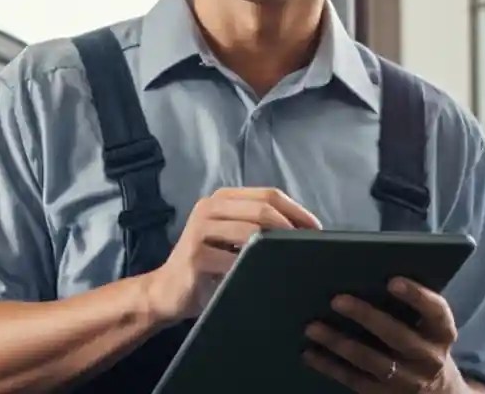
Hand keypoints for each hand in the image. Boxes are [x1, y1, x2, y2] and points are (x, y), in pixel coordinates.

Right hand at [142, 187, 320, 324]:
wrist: (167, 290)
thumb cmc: (208, 264)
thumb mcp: (230, 238)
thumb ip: (256, 226)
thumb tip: (304, 231)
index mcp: (221, 198)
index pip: (268, 194)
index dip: (297, 210)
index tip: (316, 230)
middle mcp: (209, 207)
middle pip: (262, 209)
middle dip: (291, 228)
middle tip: (308, 248)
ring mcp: (200, 230)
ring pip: (251, 231)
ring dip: (275, 247)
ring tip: (290, 262)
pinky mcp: (196, 256)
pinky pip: (234, 259)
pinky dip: (253, 268)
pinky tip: (264, 277)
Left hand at [303, 278, 473, 393]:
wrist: (437, 391)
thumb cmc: (421, 340)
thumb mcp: (426, 326)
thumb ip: (407, 305)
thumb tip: (361, 272)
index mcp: (442, 333)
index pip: (436, 312)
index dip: (416, 296)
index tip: (392, 281)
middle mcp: (429, 359)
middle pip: (397, 336)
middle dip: (366, 317)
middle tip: (336, 300)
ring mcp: (407, 380)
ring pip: (371, 361)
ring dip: (339, 343)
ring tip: (312, 327)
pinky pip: (354, 380)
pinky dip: (329, 366)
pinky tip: (310, 352)